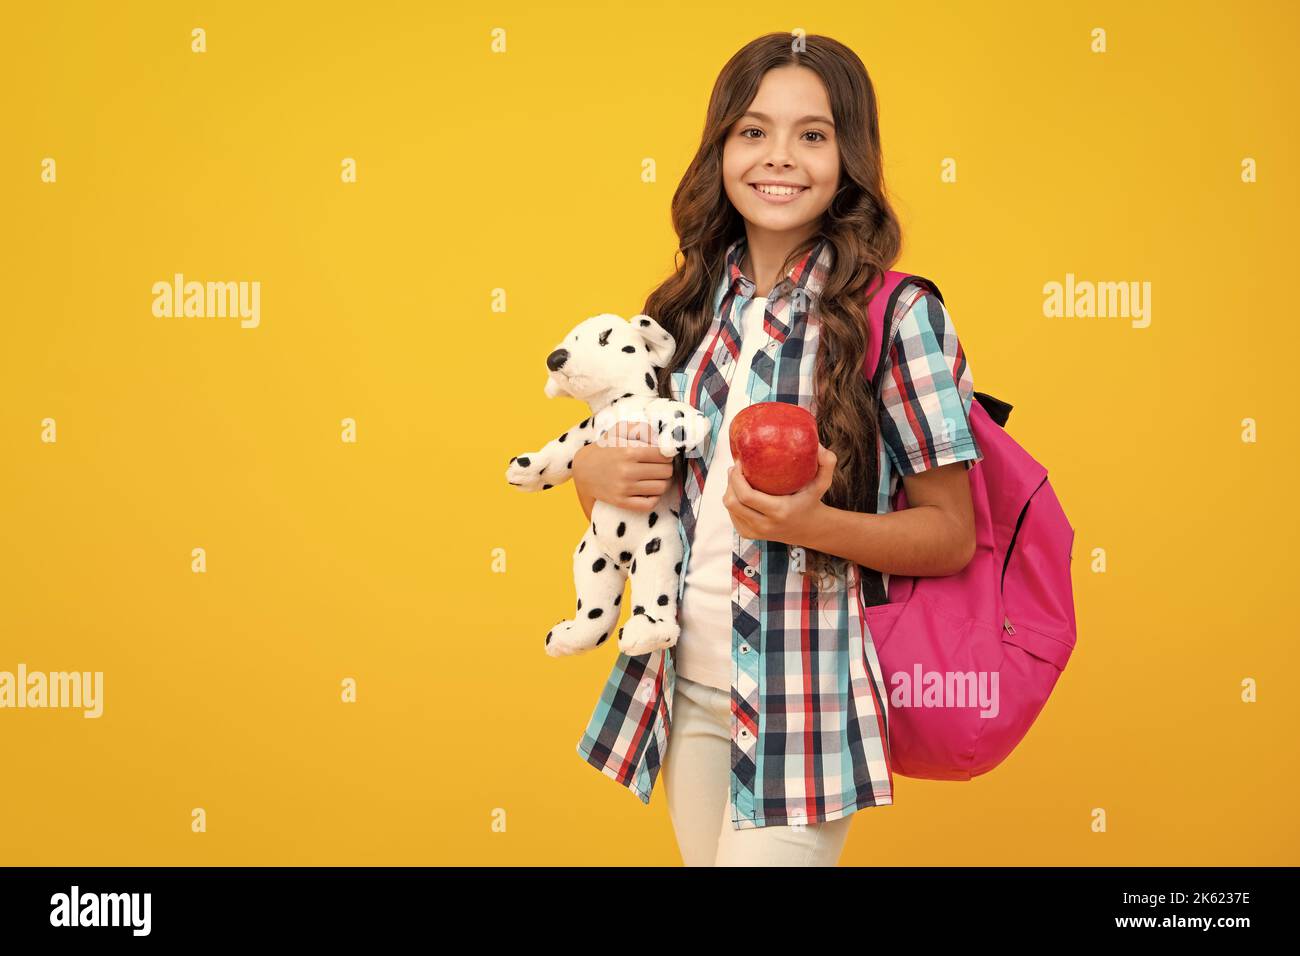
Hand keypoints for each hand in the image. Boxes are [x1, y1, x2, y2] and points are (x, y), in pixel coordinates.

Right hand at [572, 420, 676, 512]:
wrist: (583, 469)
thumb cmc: (605, 447)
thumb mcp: (620, 430)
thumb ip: (642, 429)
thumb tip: (661, 440)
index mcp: (629, 451)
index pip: (663, 455)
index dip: (667, 454)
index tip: (663, 455)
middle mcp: (627, 471)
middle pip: (666, 472)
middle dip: (666, 468)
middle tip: (660, 466)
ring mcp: (624, 488)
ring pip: (661, 488)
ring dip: (663, 482)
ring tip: (656, 477)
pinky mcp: (621, 502)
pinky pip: (649, 504)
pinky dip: (655, 498)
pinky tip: (650, 491)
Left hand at [722, 443, 836, 544]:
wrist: (810, 530)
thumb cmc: (812, 501)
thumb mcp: (823, 482)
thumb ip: (827, 463)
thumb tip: (818, 445)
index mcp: (779, 511)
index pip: (746, 496)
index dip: (736, 478)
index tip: (741, 462)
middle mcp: (764, 525)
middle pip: (732, 502)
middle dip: (730, 481)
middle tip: (736, 467)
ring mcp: (754, 532)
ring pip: (730, 508)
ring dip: (729, 490)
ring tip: (737, 476)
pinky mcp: (748, 534)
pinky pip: (732, 515)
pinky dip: (732, 501)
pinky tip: (740, 491)